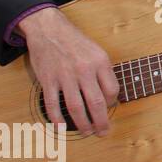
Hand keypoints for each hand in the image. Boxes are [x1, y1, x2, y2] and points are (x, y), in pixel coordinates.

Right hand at [19, 6, 118, 135]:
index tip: (109, 108)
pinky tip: (61, 127)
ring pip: (75, 107)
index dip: (113, 103)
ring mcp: (64, 76)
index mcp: (100, 62)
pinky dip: (57, 118)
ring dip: (82, 123)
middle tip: (103, 132)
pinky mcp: (48, 80)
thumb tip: (111, 96)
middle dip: (101, 121)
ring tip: (86, 132)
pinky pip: (52, 104)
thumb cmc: (76, 42)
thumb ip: (103, 71)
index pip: (112, 90)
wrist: (49, 30)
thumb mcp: (97, 51)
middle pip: (96, 103)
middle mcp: (84, 70)